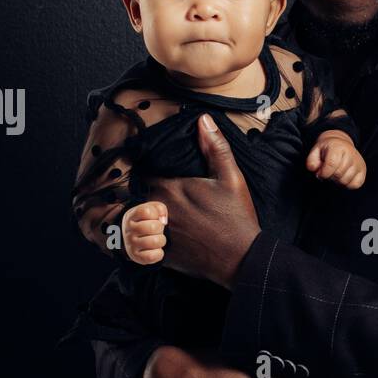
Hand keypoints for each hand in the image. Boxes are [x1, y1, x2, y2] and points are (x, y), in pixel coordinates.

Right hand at [122, 201, 168, 264]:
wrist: (134, 238)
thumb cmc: (146, 222)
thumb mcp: (151, 210)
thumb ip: (159, 208)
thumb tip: (163, 220)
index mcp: (131, 216)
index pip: (146, 211)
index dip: (155, 213)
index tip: (154, 217)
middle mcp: (129, 230)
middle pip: (154, 227)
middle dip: (160, 228)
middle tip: (156, 230)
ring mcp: (131, 244)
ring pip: (155, 241)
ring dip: (161, 240)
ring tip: (157, 239)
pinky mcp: (136, 256)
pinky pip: (152, 256)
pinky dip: (158, 253)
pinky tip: (155, 249)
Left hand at [143, 114, 261, 288]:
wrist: (240, 258)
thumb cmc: (236, 217)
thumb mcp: (231, 178)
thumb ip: (215, 147)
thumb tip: (203, 119)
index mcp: (171, 187)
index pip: (144, 171)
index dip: (146, 170)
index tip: (152, 171)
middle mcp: (159, 208)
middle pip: (138, 194)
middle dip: (143, 191)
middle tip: (152, 192)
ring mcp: (158, 232)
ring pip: (137, 218)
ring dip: (141, 215)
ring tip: (150, 214)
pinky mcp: (160, 254)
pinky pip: (142, 244)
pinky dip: (144, 239)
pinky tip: (156, 236)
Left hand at [305, 130, 366, 187]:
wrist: (341, 143)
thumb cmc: (327, 149)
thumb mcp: (315, 151)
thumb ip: (311, 161)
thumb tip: (315, 170)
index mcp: (337, 147)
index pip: (331, 165)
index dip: (323, 173)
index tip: (320, 173)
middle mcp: (350, 154)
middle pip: (338, 174)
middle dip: (330, 176)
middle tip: (328, 172)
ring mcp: (358, 162)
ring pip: (345, 181)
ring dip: (338, 180)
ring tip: (336, 173)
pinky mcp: (362, 170)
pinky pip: (355, 185)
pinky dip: (347, 184)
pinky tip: (343, 177)